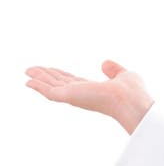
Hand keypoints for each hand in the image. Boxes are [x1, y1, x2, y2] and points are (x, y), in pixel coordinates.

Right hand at [24, 60, 154, 133]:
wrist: (133, 102)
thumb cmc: (133, 93)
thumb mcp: (124, 75)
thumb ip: (114, 70)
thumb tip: (104, 63)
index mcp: (94, 90)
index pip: (73, 81)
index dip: (61, 75)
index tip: (51, 69)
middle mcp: (82, 94)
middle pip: (59, 83)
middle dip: (46, 76)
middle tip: (32, 69)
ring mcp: (75, 96)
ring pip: (52, 86)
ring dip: (39, 78)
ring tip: (27, 70)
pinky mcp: (69, 97)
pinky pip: (49, 92)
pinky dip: (38, 86)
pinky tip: (28, 80)